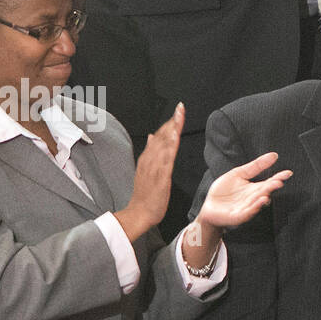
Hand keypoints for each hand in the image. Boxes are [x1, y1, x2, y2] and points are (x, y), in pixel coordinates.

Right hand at [115, 103, 181, 241]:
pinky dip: (170, 146)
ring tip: (179, 115)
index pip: (159, 136)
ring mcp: (154, 167)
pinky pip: (166, 159)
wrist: (139, 212)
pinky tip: (175, 137)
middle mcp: (150, 159)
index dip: (168, 123)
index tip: (177, 111)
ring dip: (171, 129)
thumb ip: (151, 153)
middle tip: (180, 107)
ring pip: (164, 144)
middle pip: (162, 136)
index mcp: (148, 158)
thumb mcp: (147, 170)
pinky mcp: (160, 176)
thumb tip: (154, 136)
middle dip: (172, 121)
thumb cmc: (145, 194)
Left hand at [197, 152, 289, 231]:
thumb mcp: (239, 173)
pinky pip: (248, 212)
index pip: (269, 182)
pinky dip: (254, 207)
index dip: (278, 177)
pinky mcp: (238, 216)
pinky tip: (260, 201)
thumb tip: (274, 155)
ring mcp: (247, 208)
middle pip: (264, 191)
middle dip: (271, 187)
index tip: (288, 173)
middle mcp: (253, 198)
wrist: (210, 207)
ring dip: (264, 197)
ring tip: (268, 192)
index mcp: (254, 188)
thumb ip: (256, 166)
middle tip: (279, 182)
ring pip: (257, 202)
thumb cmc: (224, 191)